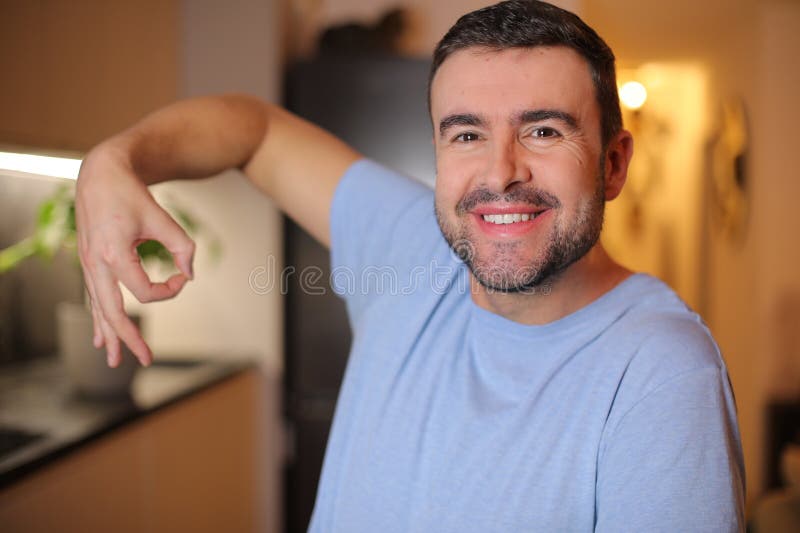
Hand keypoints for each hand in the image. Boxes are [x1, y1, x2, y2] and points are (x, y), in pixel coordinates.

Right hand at [75, 143, 194, 367]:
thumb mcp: (162, 218)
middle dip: (129, 338)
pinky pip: (92, 299)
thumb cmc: (131, 195)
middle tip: (146, 360)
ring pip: (98, 310)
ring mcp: (88, 266)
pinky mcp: (88, 264)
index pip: (145, 291)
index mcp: (113, 253)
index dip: (171, 290)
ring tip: (113, 361)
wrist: (100, 176)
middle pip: (112, 312)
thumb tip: (190, 274)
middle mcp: (95, 263)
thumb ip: (182, 246)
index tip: (183, 277)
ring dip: (109, 335)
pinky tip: (98, 338)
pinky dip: (97, 320)